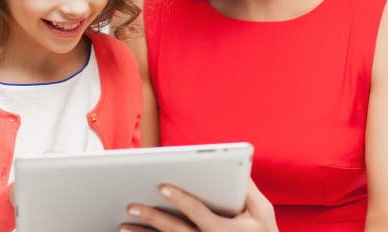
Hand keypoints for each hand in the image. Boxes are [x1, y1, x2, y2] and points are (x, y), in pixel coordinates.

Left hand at [120, 178, 277, 231]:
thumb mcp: (263, 213)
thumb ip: (249, 189)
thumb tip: (237, 162)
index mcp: (225, 230)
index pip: (198, 212)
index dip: (180, 199)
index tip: (161, 187)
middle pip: (175, 231)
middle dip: (152, 218)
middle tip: (130, 206)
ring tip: (124, 224)